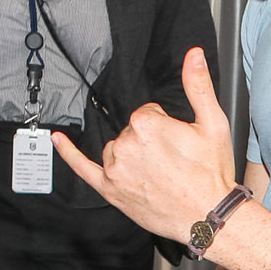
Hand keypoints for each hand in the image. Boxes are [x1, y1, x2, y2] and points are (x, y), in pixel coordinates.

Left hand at [52, 47, 236, 241]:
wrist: (206, 214)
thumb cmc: (210, 172)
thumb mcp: (212, 123)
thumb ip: (198, 85)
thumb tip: (193, 55)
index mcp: (147, 124)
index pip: (147, 112)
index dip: (165, 124)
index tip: (178, 139)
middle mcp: (126, 144)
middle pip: (131, 130)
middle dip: (149, 140)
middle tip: (173, 159)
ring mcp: (115, 168)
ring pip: (117, 148)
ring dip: (131, 153)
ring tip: (157, 170)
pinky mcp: (110, 189)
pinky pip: (82, 168)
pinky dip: (68, 153)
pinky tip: (57, 140)